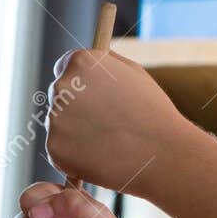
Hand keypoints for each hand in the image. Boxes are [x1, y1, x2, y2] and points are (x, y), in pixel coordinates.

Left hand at [44, 50, 191, 193]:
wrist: (162, 153)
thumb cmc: (153, 113)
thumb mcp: (134, 73)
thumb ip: (106, 63)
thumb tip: (89, 59)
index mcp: (80, 62)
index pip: (64, 68)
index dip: (81, 85)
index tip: (93, 100)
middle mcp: (62, 85)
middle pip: (59, 97)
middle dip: (76, 110)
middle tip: (105, 126)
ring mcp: (55, 117)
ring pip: (59, 126)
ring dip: (75, 134)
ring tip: (108, 143)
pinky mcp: (54, 147)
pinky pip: (60, 151)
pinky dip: (74, 157)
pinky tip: (100, 157)